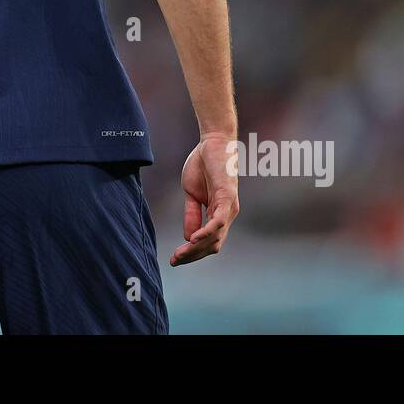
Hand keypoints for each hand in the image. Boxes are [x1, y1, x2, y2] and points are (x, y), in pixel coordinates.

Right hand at [170, 135, 239, 265]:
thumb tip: (188, 238)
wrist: (213, 142)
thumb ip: (191, 214)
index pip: (208, 242)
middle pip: (212, 245)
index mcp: (219, 214)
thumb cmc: (203, 165)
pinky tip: (193, 239)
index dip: (192, 253)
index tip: (174, 259)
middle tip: (174, 261)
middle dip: (193, 256)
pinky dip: (206, 232)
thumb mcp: (191, 194)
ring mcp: (229, 207)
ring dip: (197, 249)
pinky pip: (218, 221)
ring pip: (215, 237)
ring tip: (180, 254)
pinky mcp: (227, 197)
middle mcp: (227, 214)